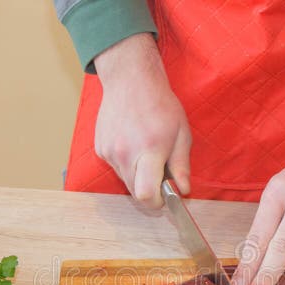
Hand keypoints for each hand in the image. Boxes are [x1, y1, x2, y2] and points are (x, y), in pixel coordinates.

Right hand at [93, 33, 191, 207]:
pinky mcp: (100, 149)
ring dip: (138, 176)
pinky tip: (133, 144)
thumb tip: (184, 190)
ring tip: (147, 152)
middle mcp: (125, 154)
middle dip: (149, 190)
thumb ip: (181, 165)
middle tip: (161, 173)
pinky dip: (127, 164)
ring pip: (125, 181)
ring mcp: (109, 152)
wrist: (130, 81)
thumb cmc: (160, 105)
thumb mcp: (181, 133)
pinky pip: (116, 168)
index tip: (165, 198)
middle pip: (135, 192)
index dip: (156, 202)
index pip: (146, 194)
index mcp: (149, 150)